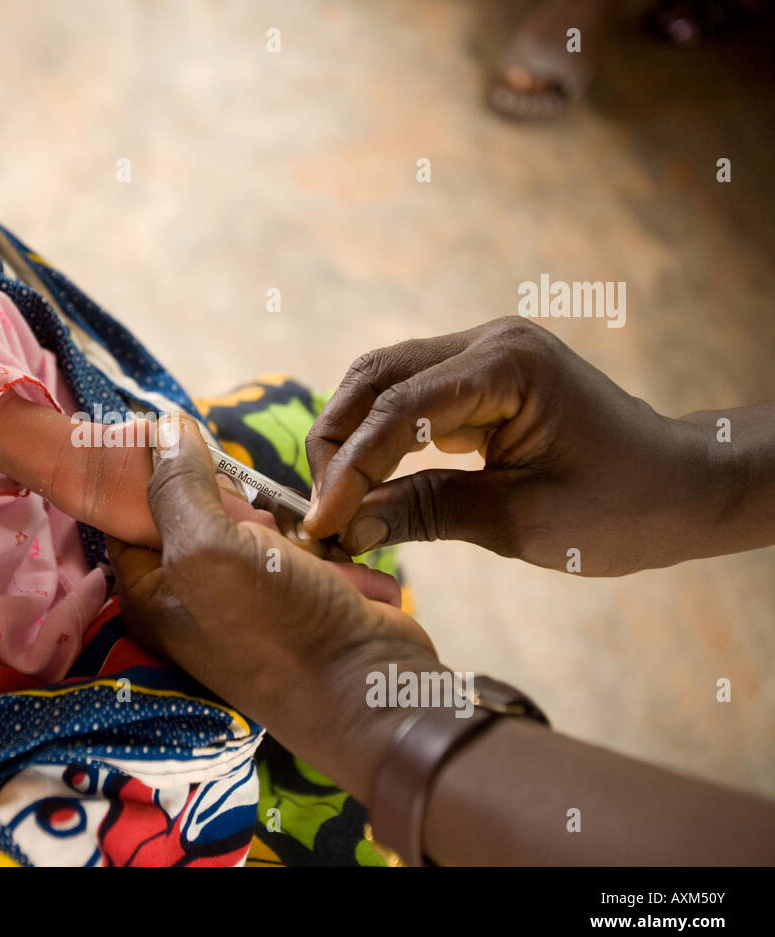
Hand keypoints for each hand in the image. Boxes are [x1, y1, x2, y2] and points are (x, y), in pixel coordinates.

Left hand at [109, 415, 436, 804]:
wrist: (373, 691)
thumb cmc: (278, 626)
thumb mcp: (209, 546)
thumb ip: (180, 485)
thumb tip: (164, 427)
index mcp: (151, 594)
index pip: (131, 514)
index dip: (158, 476)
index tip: (193, 453)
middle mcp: (192, 600)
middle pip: (201, 512)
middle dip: (239, 505)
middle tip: (261, 527)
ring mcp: (250, 602)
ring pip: (260, 527)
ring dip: (291, 529)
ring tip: (306, 551)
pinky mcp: (301, 600)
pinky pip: (305, 551)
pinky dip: (327, 552)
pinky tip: (342, 570)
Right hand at [303, 316, 721, 575]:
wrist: (685, 488)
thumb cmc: (624, 507)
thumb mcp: (521, 521)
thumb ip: (426, 514)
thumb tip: (347, 527)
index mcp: (508, 366)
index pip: (398, 411)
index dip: (349, 470)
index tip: (321, 523)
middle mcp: (488, 343)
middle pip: (375, 378)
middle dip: (336, 443)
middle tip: (319, 509)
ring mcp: (482, 354)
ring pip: (381, 382)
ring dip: (350, 437)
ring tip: (334, 498)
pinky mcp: (479, 378)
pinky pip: (407, 397)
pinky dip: (378, 437)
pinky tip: (367, 482)